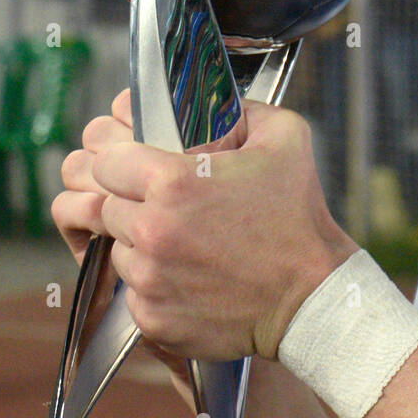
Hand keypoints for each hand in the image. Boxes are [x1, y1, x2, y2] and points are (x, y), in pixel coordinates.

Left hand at [54, 90, 354, 362]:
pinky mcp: (153, 317)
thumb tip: (218, 100)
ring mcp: (150, 279)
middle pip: (105, 206)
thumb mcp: (287, 138)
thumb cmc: (299, 218)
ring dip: (141, 243)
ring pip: (118, 249)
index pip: (106, 161)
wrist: (312, 297)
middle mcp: (153, 231)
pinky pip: (133, 291)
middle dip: (132, 202)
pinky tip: (191, 274)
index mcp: (173, 183)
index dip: (123, 160)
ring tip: (186, 242)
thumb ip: (243, 109)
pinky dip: (155, 282)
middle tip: (170, 206)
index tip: (140, 167)